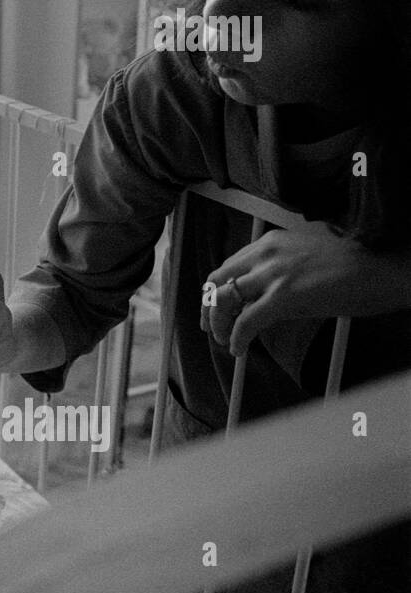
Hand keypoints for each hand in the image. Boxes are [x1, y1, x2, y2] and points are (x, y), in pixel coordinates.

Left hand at [202, 221, 410, 356]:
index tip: (214, 307)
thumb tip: (262, 295)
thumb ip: (278, 269)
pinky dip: (236, 338)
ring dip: (218, 324)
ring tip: (225, 341)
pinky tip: (239, 349)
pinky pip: (245, 322)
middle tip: (211, 327)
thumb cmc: (354, 265)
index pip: (227, 266)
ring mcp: (273, 274)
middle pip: (217, 281)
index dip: (216, 290)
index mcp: (269, 242)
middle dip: (209, 308)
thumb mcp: (305, 257)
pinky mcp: (284, 297)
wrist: (383, 268)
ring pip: (224, 301)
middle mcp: (265, 254)